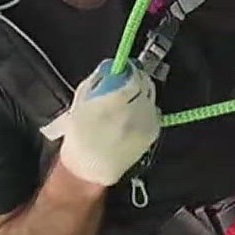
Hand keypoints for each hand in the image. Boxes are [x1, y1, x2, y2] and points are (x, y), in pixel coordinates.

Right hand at [40, 60, 161, 187]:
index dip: (129, 70)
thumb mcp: (81, 101)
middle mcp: (136, 111)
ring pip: (151, 97)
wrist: (90, 168)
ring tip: (128, 103)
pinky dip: (146, 110)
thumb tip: (112, 67)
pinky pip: (154, 112)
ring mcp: (147, 123)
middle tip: (126, 83)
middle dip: (137, 80)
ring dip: (142, 95)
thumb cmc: (80, 134)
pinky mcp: (153, 133)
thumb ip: (99, 80)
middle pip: (145, 84)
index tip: (123, 70)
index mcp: (115, 101)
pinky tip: (133, 116)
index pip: (133, 75)